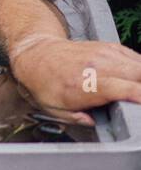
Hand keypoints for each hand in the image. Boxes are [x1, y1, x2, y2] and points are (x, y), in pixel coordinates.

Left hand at [8, 36, 140, 125]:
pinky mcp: (110, 47)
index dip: (139, 96)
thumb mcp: (54, 110)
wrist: (38, 54)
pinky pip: (136, 58)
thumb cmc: (45, 82)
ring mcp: (105, 54)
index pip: (123, 89)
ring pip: (140, 65)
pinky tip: (135, 79)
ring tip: (137, 91)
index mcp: (84, 85)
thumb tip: (92, 123)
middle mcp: (97, 67)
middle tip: (139, 100)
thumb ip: (77, 119)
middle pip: (138, 75)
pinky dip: (140, 69)